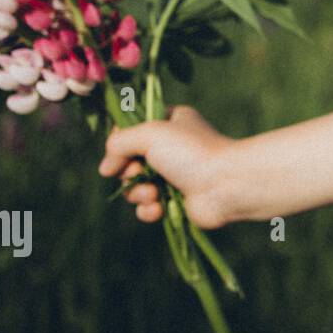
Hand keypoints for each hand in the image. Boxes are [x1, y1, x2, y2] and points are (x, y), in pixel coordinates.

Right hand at [98, 105, 236, 228]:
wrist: (226, 184)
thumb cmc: (191, 152)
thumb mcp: (149, 133)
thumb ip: (119, 143)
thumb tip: (105, 169)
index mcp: (171, 122)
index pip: (132, 130)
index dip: (120, 143)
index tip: (117, 152)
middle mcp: (172, 148)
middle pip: (129, 161)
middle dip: (127, 172)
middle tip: (136, 173)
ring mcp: (175, 175)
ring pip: (135, 187)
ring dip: (137, 193)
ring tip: (153, 193)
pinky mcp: (177, 201)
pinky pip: (148, 207)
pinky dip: (148, 209)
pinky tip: (158, 208)